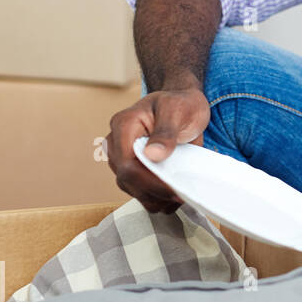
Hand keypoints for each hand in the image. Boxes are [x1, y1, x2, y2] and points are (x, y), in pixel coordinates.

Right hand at [106, 87, 210, 214]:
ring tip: (181, 196)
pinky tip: (174, 197)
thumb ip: (166, 132)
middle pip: (128, 180)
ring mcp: (123, 159)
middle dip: (155, 193)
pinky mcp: (133, 169)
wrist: (183, 104)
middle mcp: (117, 145)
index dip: (150, 183)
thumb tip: (152, 155)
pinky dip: (157, 198)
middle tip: (182, 197)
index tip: (174, 192)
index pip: (128, 164)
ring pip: (132, 190)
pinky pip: (140, 191)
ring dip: (156, 199)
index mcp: (123, 126)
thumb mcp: (178, 110)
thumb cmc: (181, 103)